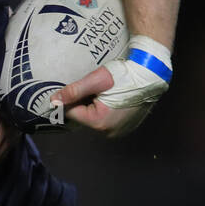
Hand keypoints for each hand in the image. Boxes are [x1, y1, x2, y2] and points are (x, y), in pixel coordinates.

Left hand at [52, 38, 170, 137]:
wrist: (151, 74)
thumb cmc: (124, 75)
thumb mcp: (96, 80)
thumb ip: (74, 91)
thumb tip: (53, 101)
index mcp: (99, 122)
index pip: (73, 113)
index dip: (72, 99)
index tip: (79, 87)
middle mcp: (109, 131)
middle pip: (85, 117)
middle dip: (85, 103)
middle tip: (94, 88)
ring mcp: (119, 131)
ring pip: (96, 119)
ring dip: (95, 107)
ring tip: (105, 92)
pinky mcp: (126, 127)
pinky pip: (109, 120)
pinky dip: (107, 110)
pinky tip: (113, 97)